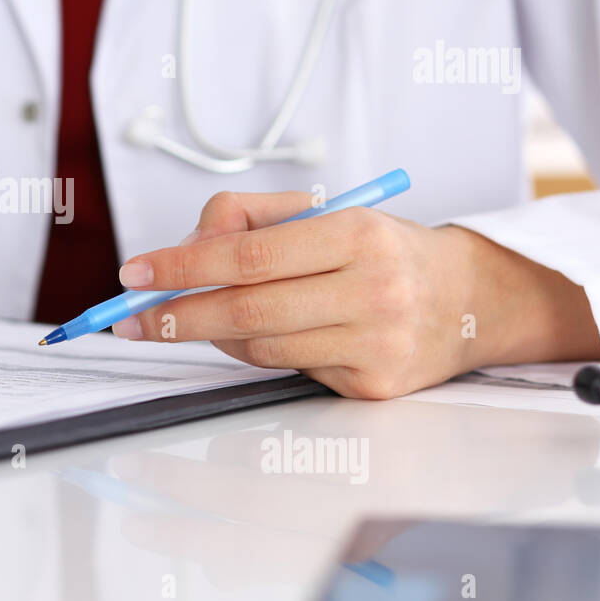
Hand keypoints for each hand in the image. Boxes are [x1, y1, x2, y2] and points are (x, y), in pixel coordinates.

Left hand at [111, 190, 599, 397]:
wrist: (469, 300)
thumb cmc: (381, 251)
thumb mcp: (325, 213)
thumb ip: (248, 220)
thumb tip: (183, 254)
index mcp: (357, 233)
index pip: (247, 254)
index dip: (182, 266)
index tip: (135, 275)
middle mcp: (374, 289)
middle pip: (246, 309)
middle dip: (177, 315)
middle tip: (130, 321)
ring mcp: (377, 344)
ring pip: (260, 346)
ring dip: (218, 334)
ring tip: (214, 315)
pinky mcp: (374, 387)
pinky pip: (288, 371)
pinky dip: (262, 352)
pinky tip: (274, 333)